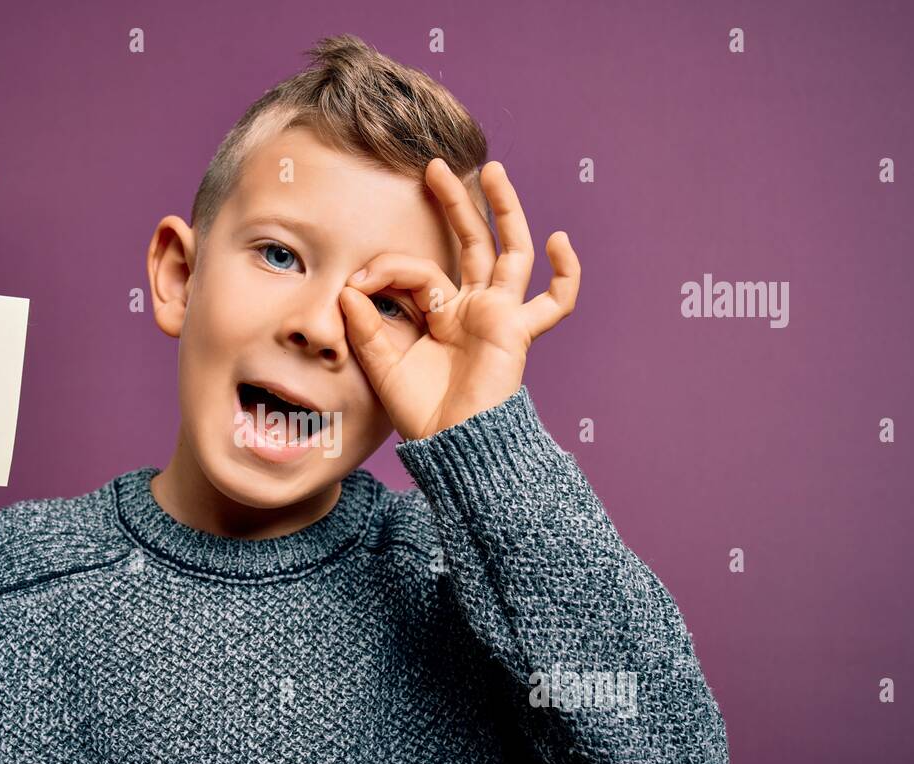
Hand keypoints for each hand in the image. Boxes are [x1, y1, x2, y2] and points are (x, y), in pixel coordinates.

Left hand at [339, 158, 580, 440]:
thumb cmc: (421, 414)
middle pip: (469, 242)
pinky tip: (560, 241)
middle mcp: (472, 307)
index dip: (385, 269)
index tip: (355, 285)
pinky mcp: (517, 331)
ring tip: (491, 169)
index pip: (416, 270)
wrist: (452, 446)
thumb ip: (365, 328)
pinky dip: (565, 274)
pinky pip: (555, 302)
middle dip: (454, 203)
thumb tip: (348, 290)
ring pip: (509, 252)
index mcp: (439, 313)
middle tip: (433, 167)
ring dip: (504, 210)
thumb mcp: (382, 367)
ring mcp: (498, 315)